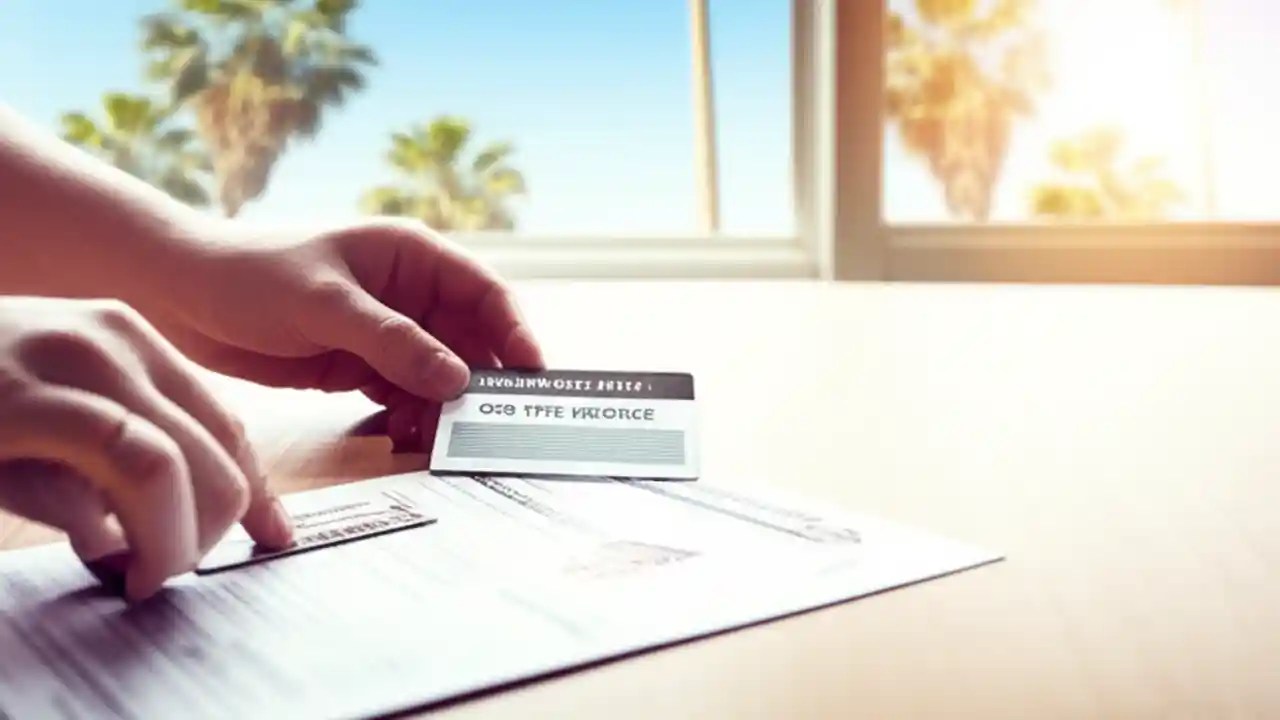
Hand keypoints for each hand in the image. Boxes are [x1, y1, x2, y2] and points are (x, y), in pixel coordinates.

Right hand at [0, 297, 293, 600]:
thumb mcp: (40, 426)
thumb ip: (101, 467)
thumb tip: (130, 538)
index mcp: (125, 339)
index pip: (225, 422)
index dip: (257, 489)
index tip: (274, 538)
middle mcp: (111, 340)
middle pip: (220, 448)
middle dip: (213, 525)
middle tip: (165, 571)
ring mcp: (68, 363)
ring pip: (182, 465)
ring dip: (175, 538)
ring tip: (142, 575)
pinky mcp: (21, 399)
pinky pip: (130, 466)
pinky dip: (140, 527)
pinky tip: (108, 559)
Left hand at [140, 217, 544, 450]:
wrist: (179, 297)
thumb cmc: (250, 276)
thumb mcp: (327, 305)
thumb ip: (394, 343)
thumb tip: (458, 381)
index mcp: (410, 255)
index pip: (484, 292)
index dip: (514, 331)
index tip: (531, 374)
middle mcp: (408, 293)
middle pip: (469, 340)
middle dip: (480, 380)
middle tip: (490, 422)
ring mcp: (387, 331)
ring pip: (441, 374)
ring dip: (445, 406)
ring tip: (438, 437)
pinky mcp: (362, 365)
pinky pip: (407, 395)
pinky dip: (414, 417)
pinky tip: (409, 437)